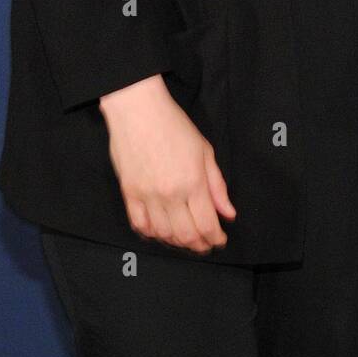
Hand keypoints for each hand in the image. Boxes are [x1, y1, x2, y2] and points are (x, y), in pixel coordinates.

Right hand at [98, 74, 235, 253]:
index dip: (215, 238)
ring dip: (177, 243)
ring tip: (186, 240)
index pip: (206, 224)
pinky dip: (151, 234)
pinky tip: (161, 232)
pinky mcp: (129, 194)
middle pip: (185, 235)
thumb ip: (217, 185)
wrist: (138, 111)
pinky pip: (139, 225)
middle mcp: (170, 194)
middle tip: (206, 245)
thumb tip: (228, 213)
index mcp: (192, 182)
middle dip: (199, 245)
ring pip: (163, 234)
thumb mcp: (205, 151)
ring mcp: (147, 196)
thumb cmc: (174, 125)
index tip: (220, 240)